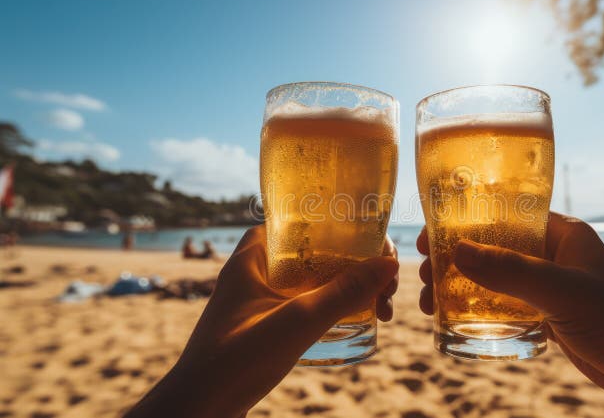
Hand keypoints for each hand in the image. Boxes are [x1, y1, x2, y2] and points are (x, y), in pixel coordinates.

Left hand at [126, 226, 398, 417]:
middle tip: (383, 280)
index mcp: (251, 259)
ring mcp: (256, 304)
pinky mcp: (262, 329)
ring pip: (311, 283)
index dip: (329, 223)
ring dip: (345, 288)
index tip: (364, 235)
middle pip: (311, 254)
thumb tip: (389, 262)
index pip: (292, 221)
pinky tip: (354, 321)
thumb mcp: (298, 320)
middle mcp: (252, 275)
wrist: (198, 410)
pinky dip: (331, 309)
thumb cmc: (237, 360)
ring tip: (381, 307)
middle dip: (351, 264)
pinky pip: (304, 306)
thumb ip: (344, 291)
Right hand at [417, 212, 603, 397]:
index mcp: (562, 232)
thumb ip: (510, 271)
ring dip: (460, 286)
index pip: (504, 214)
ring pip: (494, 277)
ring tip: (427, 302)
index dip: (464, 222)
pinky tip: (453, 318)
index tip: (429, 234)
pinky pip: (504, 304)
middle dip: (454, 258)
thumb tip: (456, 251)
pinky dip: (478, 308)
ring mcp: (550, 284)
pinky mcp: (549, 314)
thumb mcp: (561, 291)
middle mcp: (554, 254)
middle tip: (421, 271)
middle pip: (492, 246)